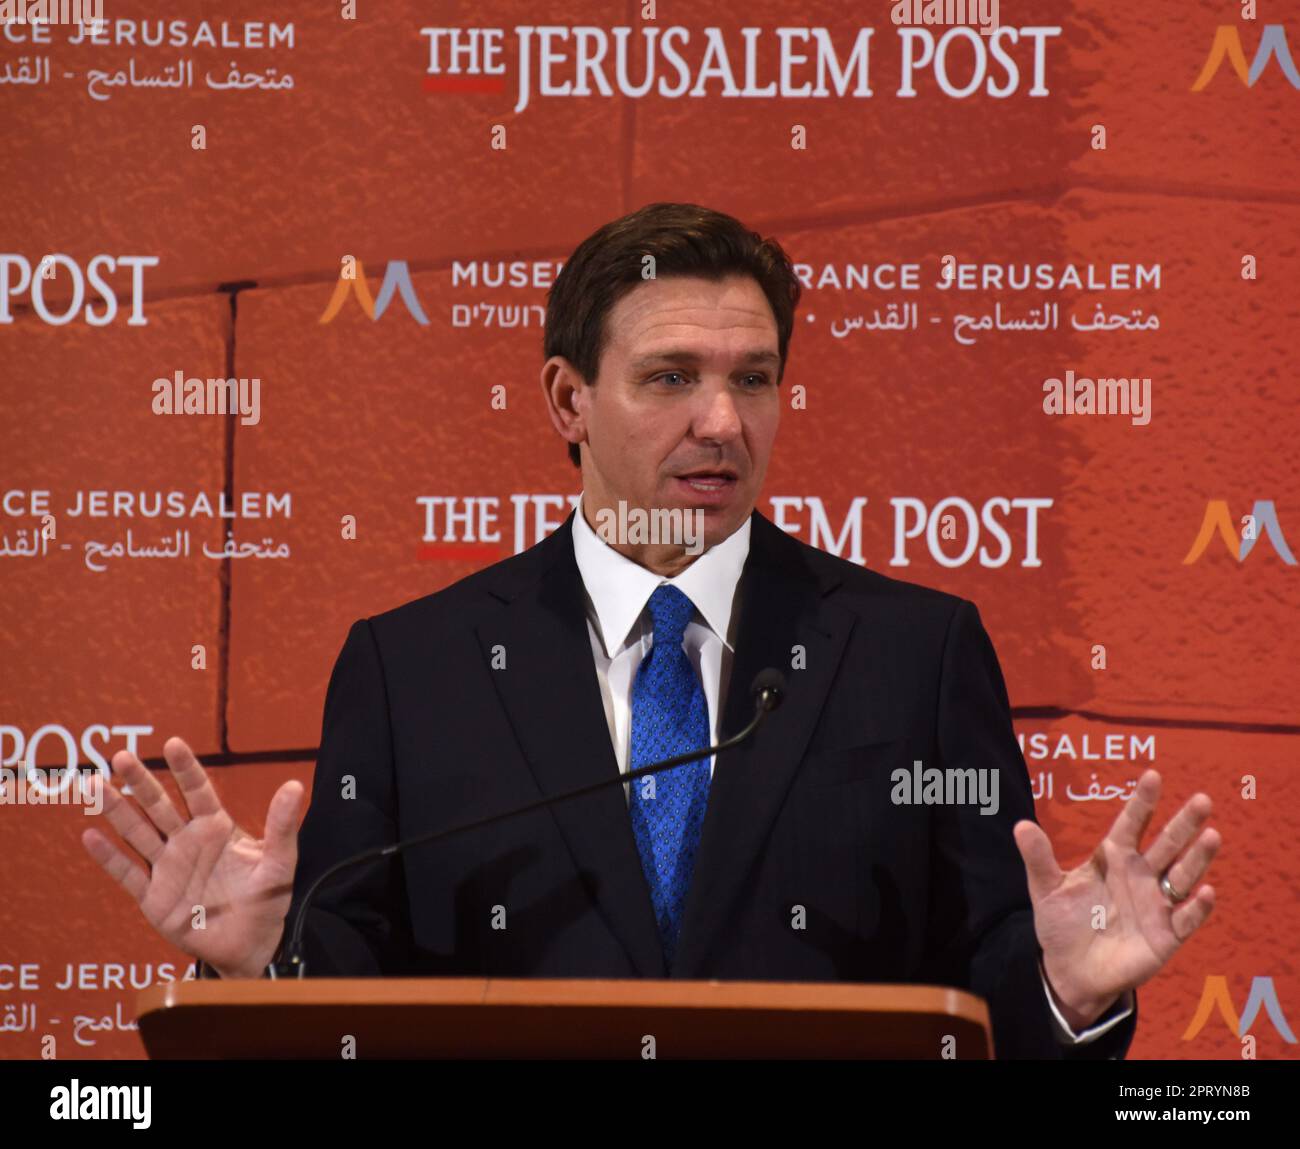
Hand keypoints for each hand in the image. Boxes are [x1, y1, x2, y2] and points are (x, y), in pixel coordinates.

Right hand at [81, 737, 304, 978]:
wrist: (252, 945)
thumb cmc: (269, 900)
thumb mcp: (280, 861)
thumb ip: (283, 826)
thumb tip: (295, 786)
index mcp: (217, 829)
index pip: (199, 791)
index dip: (186, 769)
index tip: (173, 743)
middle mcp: (188, 842)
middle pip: (160, 806)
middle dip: (141, 782)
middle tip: (122, 756)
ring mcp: (168, 868)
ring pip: (138, 833)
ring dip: (117, 810)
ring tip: (94, 784)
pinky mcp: (154, 898)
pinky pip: (128, 874)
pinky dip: (108, 857)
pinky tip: (89, 836)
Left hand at [1013, 769, 1219, 1029]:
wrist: (1070, 970)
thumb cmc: (1061, 923)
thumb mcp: (1045, 889)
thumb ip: (1038, 858)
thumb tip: (1020, 825)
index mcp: (1112, 858)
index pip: (1131, 824)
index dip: (1142, 802)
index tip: (1153, 775)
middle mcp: (1139, 876)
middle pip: (1166, 844)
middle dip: (1184, 823)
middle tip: (1202, 799)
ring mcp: (1155, 904)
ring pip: (1183, 875)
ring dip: (1198, 858)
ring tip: (1212, 835)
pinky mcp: (1166, 935)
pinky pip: (1186, 918)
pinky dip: (1197, 906)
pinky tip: (1205, 891)